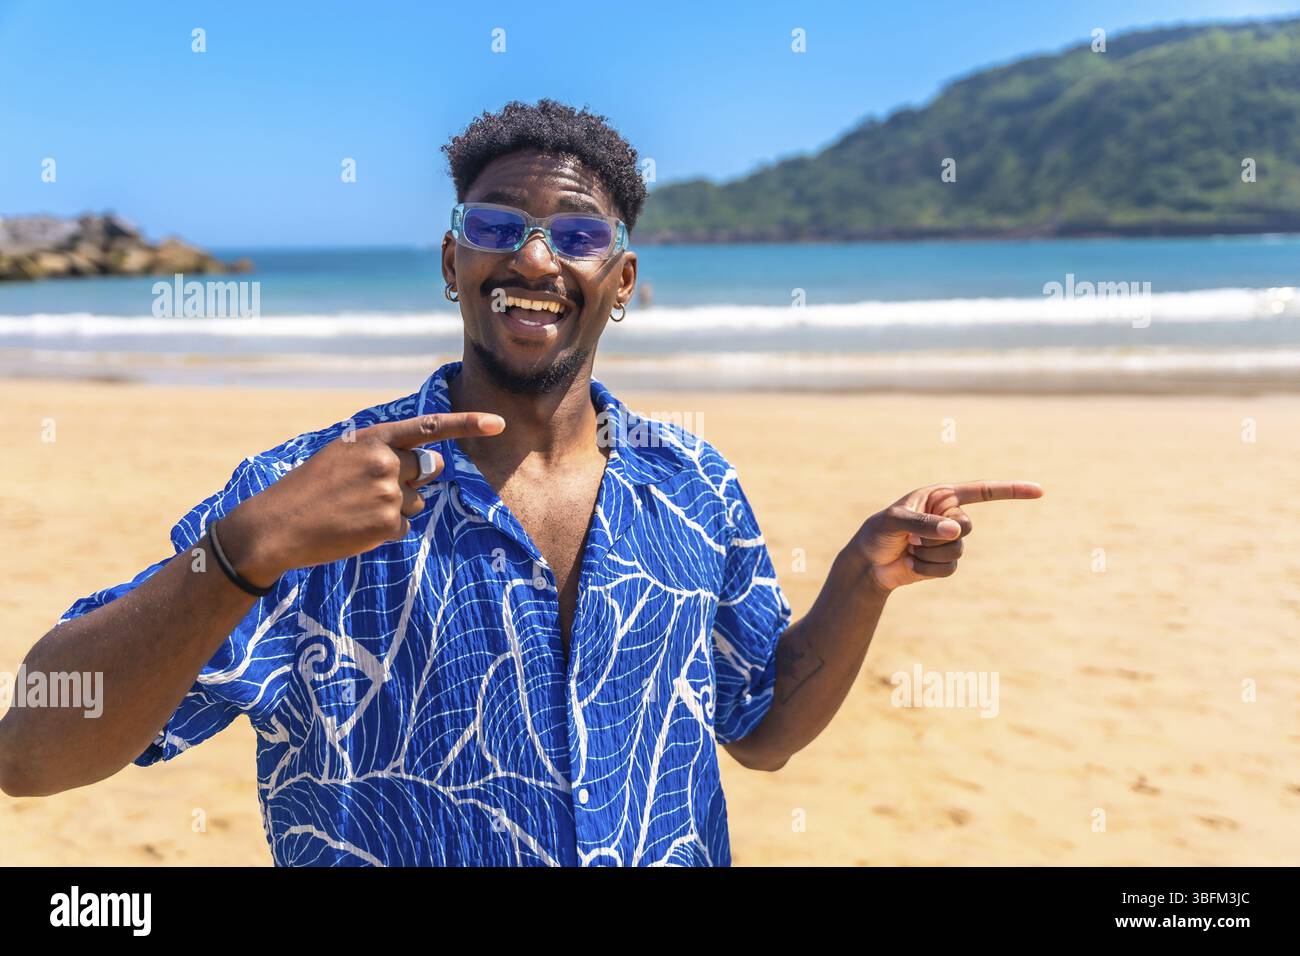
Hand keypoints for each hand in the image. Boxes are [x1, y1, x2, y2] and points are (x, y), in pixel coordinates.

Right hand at [220, 412, 505, 585]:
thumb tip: (438, 465)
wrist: (276, 526)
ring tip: (354, 510)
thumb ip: (389, 452)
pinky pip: (404, 526)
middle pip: (427, 470)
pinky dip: (385, 530)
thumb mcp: (343, 455)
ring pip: (416, 501)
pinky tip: (355, 528)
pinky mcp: (387, 524)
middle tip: (370, 490)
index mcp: (373, 439)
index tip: (499, 423)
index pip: (430, 428)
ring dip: (395, 508)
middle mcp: (385, 462)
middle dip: (411, 479)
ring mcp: (388, 493)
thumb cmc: (309, 488)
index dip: (468, 424)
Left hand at [849, 480, 1042, 592]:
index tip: (1039, 491)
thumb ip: (924, 524)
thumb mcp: (894, 521)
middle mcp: (948, 516)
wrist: (868, 563)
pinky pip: (949, 569)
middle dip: (939, 535)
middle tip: (912, 536)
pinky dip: (928, 569)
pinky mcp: (944, 562)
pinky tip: (911, 563)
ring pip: (958, 550)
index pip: (981, 491)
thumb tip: (956, 532)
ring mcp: (948, 540)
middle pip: (968, 527)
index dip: (1011, 491)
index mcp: (940, 496)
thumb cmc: (877, 533)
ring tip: (909, 549)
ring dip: (929, 553)